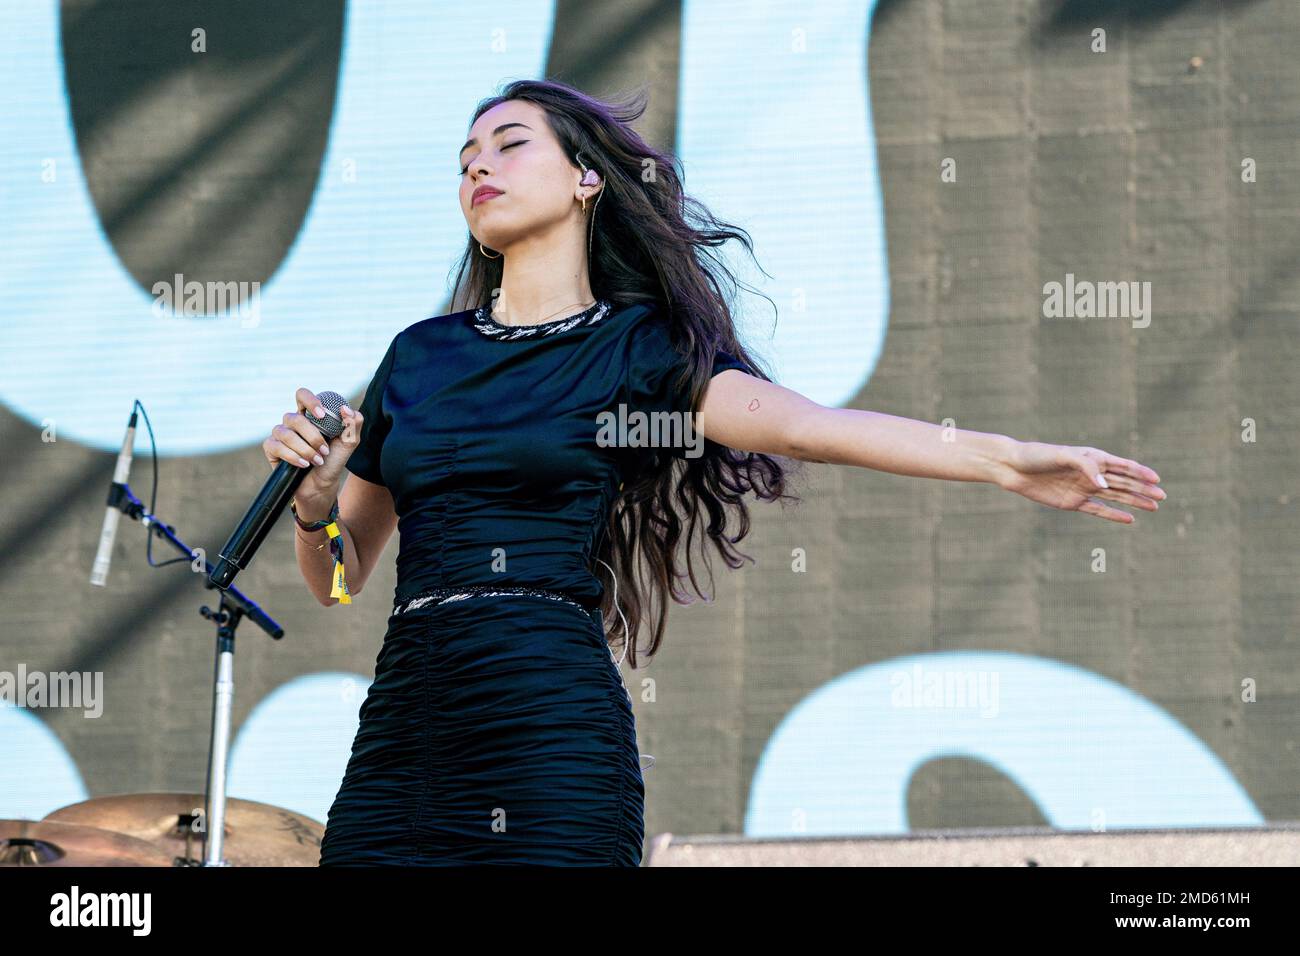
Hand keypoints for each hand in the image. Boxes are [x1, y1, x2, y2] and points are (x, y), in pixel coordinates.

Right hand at [261, 387, 364, 500]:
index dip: (310, 401)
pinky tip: (303, 464)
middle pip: (295, 419)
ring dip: (305, 449)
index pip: (303, 395)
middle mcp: (293, 421)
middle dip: (313, 437)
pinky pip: (276, 446)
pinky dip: (292, 457)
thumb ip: (353, 423)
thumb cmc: (334, 459)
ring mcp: (280, 433)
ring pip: (286, 433)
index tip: (322, 415)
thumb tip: (345, 408)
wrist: (322, 483)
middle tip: (325, 451)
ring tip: (317, 461)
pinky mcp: (271, 447)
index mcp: (310, 415)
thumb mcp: (349, 442)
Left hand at [998, 441, 1164, 523]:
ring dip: (1134, 501)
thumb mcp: (1061, 455)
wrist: (1013, 468)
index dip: (1140, 472)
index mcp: (1092, 457)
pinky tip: (1129, 519)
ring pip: (1115, 496)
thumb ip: (1085, 466)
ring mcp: (1083, 488)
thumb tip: (1105, 484)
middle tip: (1162, 497)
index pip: (1122, 465)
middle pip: (1123, 482)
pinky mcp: (1073, 502)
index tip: (1157, 479)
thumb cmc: (1037, 456)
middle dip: (1143, 489)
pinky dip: (1113, 515)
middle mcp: (1091, 473)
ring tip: (1153, 507)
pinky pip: (1098, 510)